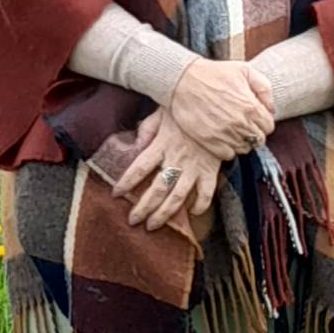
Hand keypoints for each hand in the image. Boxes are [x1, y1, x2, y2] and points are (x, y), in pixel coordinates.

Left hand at [115, 107, 223, 235]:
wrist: (218, 106)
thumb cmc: (188, 108)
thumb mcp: (163, 111)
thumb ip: (148, 128)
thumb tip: (136, 143)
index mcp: (162, 144)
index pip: (139, 167)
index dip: (126, 182)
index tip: (116, 194)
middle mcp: (176, 159)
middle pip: (157, 189)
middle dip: (143, 208)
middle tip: (133, 221)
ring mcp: (195, 167)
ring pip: (177, 197)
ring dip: (164, 214)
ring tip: (152, 226)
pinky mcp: (211, 170)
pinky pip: (206, 193)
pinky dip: (200, 205)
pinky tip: (193, 213)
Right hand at [168, 56, 275, 158]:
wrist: (183, 80)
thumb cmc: (214, 73)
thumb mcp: (244, 70)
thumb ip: (264, 88)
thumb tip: (271, 109)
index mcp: (251, 107)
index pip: (269, 127)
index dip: (263, 122)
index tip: (255, 118)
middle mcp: (240, 123)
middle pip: (258, 140)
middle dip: (254, 132)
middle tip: (244, 124)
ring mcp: (224, 134)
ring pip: (244, 149)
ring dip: (241, 141)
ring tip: (233, 130)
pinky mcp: (210, 142)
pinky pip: (228, 155)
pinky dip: (228, 149)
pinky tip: (223, 136)